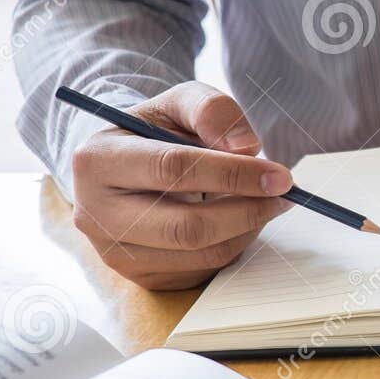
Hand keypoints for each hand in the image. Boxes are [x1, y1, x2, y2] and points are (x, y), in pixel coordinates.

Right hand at [70, 81, 292, 290]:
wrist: (130, 165)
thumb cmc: (158, 130)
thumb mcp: (181, 102)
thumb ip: (213, 110)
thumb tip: (245, 148)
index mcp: (97, 160)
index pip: (173, 169)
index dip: (234, 173)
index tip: (280, 175)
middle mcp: (95, 213)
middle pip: (186, 226)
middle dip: (248, 210)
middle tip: (284, 194)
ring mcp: (115, 252)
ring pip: (200, 254)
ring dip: (247, 229)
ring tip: (264, 201)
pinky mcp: (140, 275)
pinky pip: (202, 271)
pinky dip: (234, 245)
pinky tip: (238, 220)